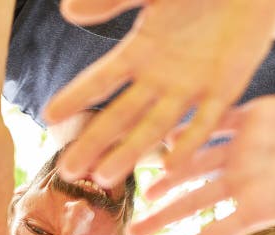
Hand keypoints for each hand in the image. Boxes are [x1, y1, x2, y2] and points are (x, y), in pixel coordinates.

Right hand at [45, 0, 274, 187]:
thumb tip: (67, 10)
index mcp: (140, 51)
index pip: (101, 79)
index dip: (76, 97)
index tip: (49, 118)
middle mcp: (160, 77)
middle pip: (121, 115)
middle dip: (94, 143)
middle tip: (68, 171)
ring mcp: (191, 87)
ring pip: (155, 126)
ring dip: (130, 152)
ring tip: (104, 178)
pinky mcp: (225, 88)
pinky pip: (206, 120)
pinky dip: (190, 141)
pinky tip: (171, 165)